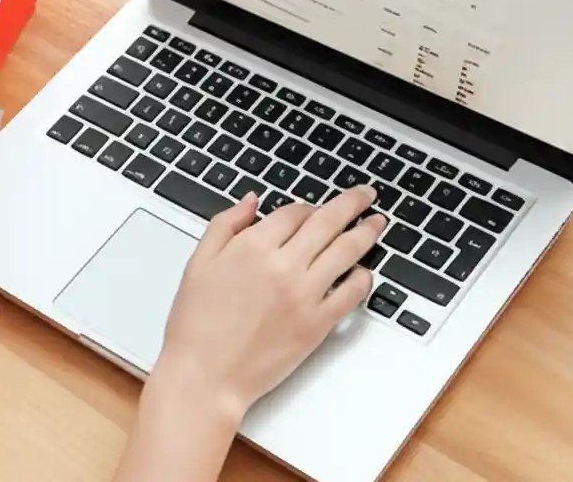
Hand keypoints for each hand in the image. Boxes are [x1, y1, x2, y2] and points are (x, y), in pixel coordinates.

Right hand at [152, 186, 383, 422]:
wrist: (206, 375)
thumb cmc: (196, 324)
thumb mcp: (198, 262)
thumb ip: (225, 224)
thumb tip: (251, 200)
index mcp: (253, 246)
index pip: (293, 212)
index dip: (306, 207)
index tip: (312, 208)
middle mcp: (284, 265)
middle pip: (328, 222)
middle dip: (352, 204)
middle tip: (365, 196)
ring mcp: (306, 294)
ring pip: (347, 251)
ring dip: (366, 233)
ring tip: (376, 223)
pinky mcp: (319, 323)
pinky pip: (352, 293)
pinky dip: (363, 277)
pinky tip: (363, 271)